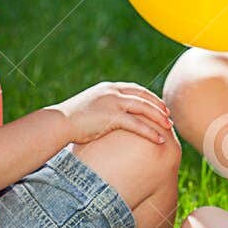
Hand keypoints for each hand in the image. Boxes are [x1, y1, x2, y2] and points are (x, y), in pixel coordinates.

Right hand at [56, 82, 172, 144]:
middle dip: (158, 106)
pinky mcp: (112, 116)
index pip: (135, 89)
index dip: (150, 97)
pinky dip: (150, 132)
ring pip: (144, 108)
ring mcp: (113, 103)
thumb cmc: (69, 120)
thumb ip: (101, 108)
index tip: (159, 105)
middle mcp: (113, 92)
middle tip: (169, 116)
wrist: (58, 122)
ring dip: (159, 117)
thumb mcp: (88, 108)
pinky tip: (160, 140)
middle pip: (144, 96)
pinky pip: (137, 124)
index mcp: (108, 88)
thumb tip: (106, 118)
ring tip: (169, 127)